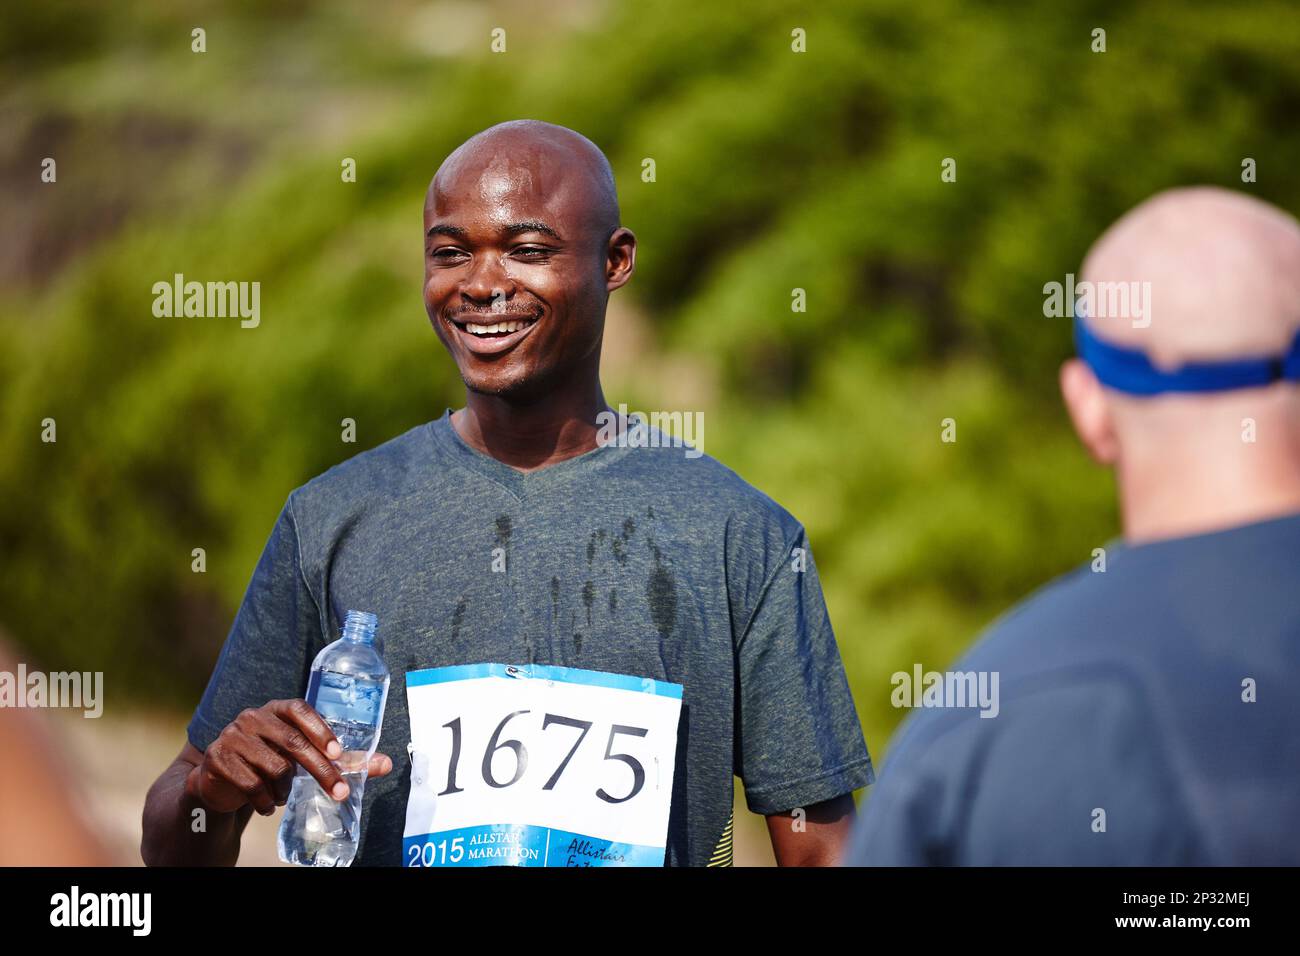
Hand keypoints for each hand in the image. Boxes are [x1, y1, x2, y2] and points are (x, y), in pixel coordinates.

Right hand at [185, 699, 392, 815]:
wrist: (219, 780)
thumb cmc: (271, 762)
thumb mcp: (302, 756)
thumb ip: (343, 759)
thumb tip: (386, 764)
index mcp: (275, 709)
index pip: (299, 709)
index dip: (320, 728)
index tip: (339, 752)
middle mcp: (252, 717)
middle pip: (293, 742)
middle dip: (320, 770)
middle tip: (339, 792)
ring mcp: (231, 737)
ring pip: (274, 767)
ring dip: (286, 790)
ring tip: (284, 795)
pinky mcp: (217, 760)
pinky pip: (251, 786)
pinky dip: (265, 801)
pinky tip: (267, 804)